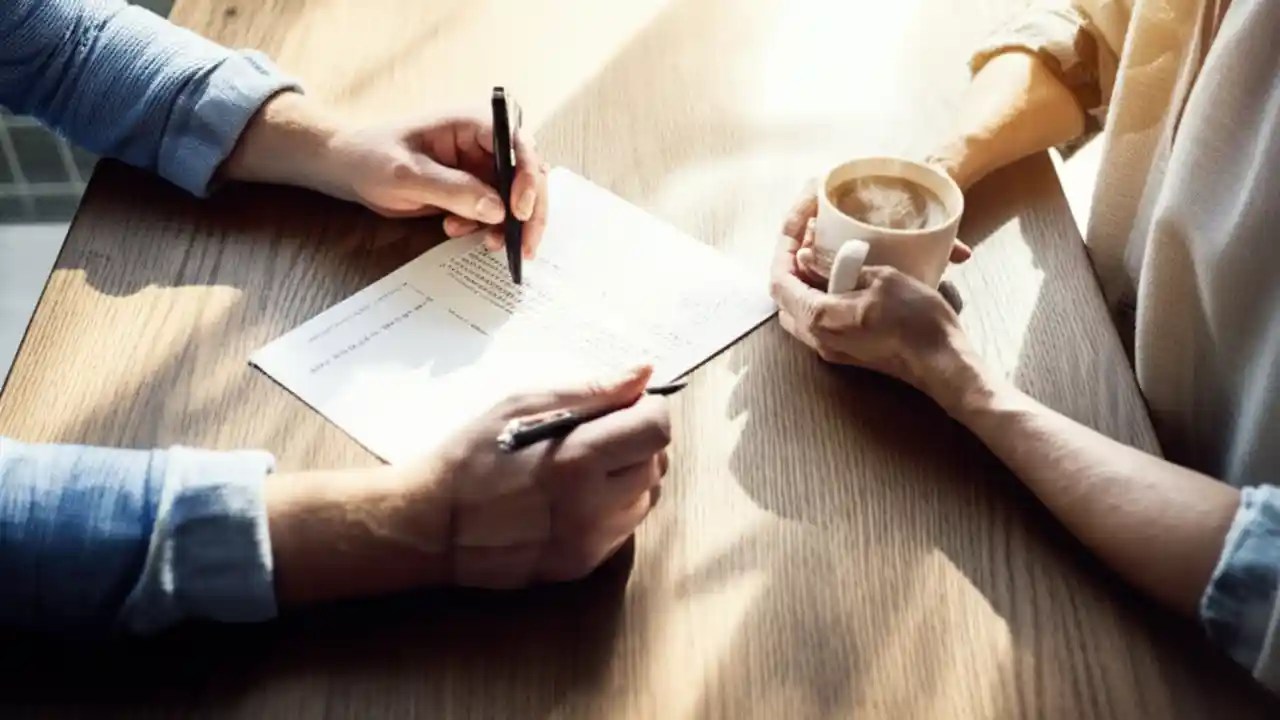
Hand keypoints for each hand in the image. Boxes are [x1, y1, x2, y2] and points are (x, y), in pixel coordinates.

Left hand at [326, 113, 549, 257]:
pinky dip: (486, 227)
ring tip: (486, 242)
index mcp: (473, 123)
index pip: (518, 145)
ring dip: (507, 225)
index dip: (526, 177)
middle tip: (523, 246)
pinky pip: (495, 211)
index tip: (517, 211)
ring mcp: (481, 166)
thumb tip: (498, 210)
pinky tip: (456, 229)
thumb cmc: (372, 156)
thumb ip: (454, 190)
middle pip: (528, 174)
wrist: (350, 168)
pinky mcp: (473, 189)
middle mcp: (485, 143)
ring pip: (516, 198)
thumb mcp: (408, 174)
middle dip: (528, 212)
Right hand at [415, 365, 671, 588]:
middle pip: (656, 465)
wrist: (432, 526)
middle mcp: (593, 507)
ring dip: (629, 477)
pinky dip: (613, 507)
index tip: (623, 407)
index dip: (645, 411)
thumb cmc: (471, 455)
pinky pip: (623, 529)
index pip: (656, 430)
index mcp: (577, 460)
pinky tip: (577, 497)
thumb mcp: (521, 404)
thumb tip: (644, 373)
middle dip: (637, 443)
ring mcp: (590, 543)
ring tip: (587, 467)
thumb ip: (590, 391)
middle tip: (599, 435)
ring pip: (645, 500)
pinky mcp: (582, 566)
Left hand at [769, 194, 978, 407]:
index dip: (784, 253)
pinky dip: (820, 299)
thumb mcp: (881, 279)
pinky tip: (840, 282)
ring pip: (800, 313)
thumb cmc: (916, 320)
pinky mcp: (846, 353)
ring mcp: (831, 350)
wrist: (941, 361)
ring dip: (806, 285)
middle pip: (785, 300)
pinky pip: (818, 323)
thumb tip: (806, 258)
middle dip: (792, 269)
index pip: (781, 282)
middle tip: (812, 243)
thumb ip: (838, 268)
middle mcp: (817, 339)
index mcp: (819, 318)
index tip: (797, 232)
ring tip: (826, 258)